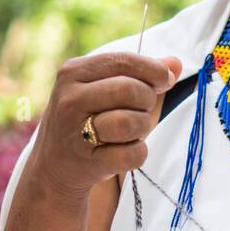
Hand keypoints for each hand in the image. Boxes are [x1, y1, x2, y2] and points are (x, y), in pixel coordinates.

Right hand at [28, 51, 183, 206]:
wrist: (54, 170)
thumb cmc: (88, 122)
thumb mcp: (106, 91)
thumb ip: (142, 75)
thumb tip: (175, 64)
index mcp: (73, 72)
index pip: (123, 60)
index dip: (152, 70)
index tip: (165, 81)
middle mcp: (69, 99)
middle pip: (130, 90)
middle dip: (146, 102)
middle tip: (141, 112)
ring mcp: (74, 132)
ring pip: (130, 122)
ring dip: (142, 129)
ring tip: (130, 133)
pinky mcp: (86, 163)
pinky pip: (131, 154)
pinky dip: (138, 154)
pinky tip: (125, 153)